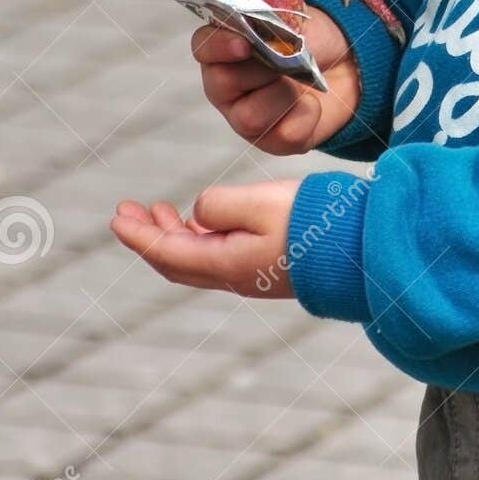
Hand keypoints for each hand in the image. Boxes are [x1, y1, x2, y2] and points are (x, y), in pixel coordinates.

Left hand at [109, 180, 298, 297]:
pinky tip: (199, 219)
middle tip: (126, 210)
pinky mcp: (267, 266)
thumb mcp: (260, 202)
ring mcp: (251, 274)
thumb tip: (198, 213)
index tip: (117, 217)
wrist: (361, 247)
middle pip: (175, 261)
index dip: (138, 236)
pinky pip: (218, 255)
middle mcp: (234, 276)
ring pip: (196, 259)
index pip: (166, 254)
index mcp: (226, 265)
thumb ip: (219, 205)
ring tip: (159, 209)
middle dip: (148, 236)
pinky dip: (198, 235)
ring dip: (172, 234)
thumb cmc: (314, 221)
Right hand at [193, 0, 361, 154]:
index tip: (244, 45)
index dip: (219, 46)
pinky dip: (306, 116)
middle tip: (288, 60)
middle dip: (264, 70)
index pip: (204, 46)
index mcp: (226, 48)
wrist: (347, 64)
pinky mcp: (272, 141)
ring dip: (285, 95)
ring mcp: (245, 117)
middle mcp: (227, 85)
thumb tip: (264, 36)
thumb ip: (275, 26)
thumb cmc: (313, 40)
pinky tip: (311, 104)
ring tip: (300, 83)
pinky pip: (284, 135)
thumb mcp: (297, 21)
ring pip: (250, 117)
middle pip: (224, 84)